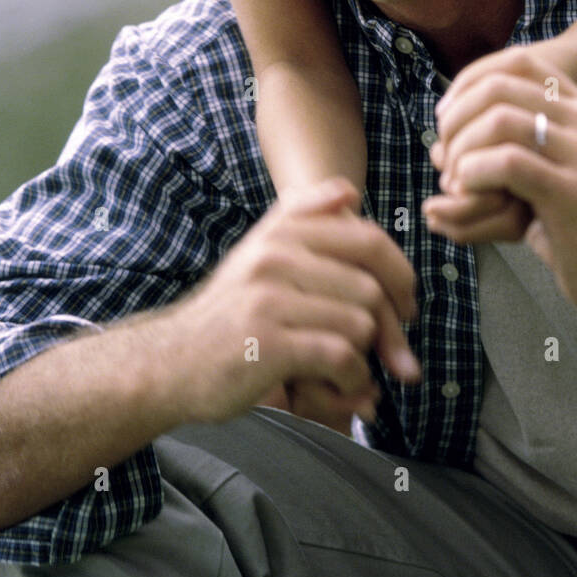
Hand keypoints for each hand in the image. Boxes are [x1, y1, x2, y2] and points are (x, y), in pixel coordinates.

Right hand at [168, 178, 419, 424]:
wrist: (171, 362)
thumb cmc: (229, 313)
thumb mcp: (259, 251)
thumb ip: (302, 216)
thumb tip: (351, 190)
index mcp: (282, 230)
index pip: (368, 239)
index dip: (400, 275)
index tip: (405, 306)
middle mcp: (275, 254)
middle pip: (370, 285)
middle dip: (391, 326)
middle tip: (396, 356)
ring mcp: (270, 297)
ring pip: (359, 322)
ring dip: (365, 357)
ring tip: (349, 370)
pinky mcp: (268, 342)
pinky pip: (341, 356)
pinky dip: (351, 379)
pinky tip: (338, 385)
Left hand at [425, 54, 576, 322]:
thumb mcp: (540, 178)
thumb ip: (499, 153)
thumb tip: (434, 150)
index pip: (516, 61)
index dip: (468, 83)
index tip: (445, 120)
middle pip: (499, 88)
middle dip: (456, 120)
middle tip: (444, 159)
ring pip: (500, 120)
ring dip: (461, 150)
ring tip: (454, 183)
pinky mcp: (576, 192)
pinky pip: (509, 162)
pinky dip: (474, 173)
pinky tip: (467, 193)